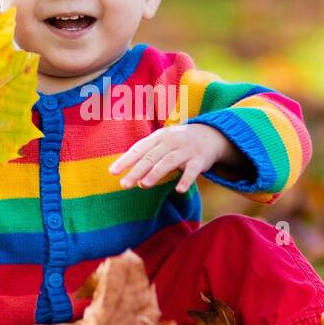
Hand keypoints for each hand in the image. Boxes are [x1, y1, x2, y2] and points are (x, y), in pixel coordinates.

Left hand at [108, 123, 236, 193]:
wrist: (211, 134)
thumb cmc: (179, 142)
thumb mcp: (162, 142)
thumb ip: (147, 155)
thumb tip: (128, 174)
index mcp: (158, 137)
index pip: (138, 149)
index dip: (125, 160)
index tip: (112, 172)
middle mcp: (170, 142)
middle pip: (151, 157)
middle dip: (136, 171)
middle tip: (124, 185)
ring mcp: (185, 150)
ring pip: (168, 162)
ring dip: (155, 174)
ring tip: (143, 185)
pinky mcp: (200, 159)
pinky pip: (192, 170)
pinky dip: (186, 180)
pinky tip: (179, 190)